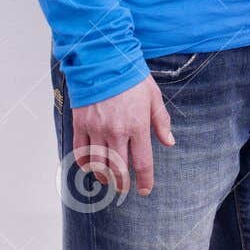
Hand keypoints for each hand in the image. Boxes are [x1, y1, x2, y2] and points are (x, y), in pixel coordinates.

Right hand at [71, 75, 174, 195]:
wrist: (105, 59)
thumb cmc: (132, 77)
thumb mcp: (154, 97)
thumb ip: (161, 122)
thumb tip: (169, 142)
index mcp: (137, 125)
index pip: (142, 162)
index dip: (144, 180)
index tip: (145, 190)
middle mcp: (116, 131)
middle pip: (118, 169)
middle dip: (122, 184)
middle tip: (124, 189)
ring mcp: (96, 129)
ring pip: (98, 164)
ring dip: (104, 177)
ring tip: (108, 180)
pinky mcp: (80, 124)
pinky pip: (80, 151)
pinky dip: (84, 163)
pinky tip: (90, 167)